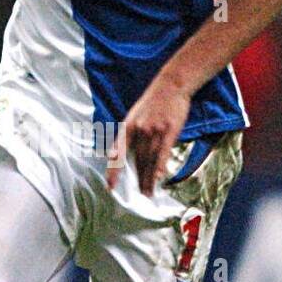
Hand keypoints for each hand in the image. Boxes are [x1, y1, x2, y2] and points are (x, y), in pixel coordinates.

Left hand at [106, 79, 190, 196]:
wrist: (171, 85)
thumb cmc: (153, 101)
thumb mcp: (135, 115)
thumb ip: (130, 134)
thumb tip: (123, 153)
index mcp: (128, 127)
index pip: (118, 153)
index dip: (113, 171)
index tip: (110, 186)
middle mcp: (139, 130)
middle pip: (137, 160)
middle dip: (137, 180)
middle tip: (139, 195)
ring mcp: (154, 130)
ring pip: (149, 159)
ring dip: (149, 178)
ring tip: (149, 192)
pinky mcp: (169, 130)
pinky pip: (163, 152)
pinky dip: (160, 166)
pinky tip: (158, 177)